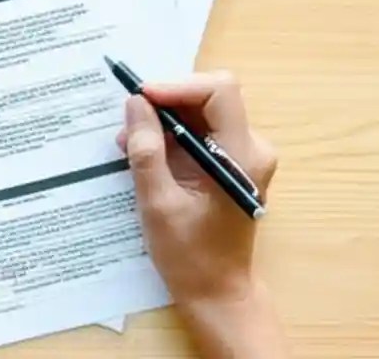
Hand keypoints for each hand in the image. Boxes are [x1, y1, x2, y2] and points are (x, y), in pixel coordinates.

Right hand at [118, 71, 285, 358]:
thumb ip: (146, 150)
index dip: (177, 86)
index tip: (140, 97)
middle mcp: (251, 148)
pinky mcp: (230, 164)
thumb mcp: (158, 203)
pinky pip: (201, 133)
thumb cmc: (191, 257)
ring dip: (163, 120)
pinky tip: (143, 153)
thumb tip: (134, 104)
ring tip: (128, 142)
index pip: (218, 91)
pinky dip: (171, 136)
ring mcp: (243, 155)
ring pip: (202, 113)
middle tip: (128, 122)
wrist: (218, 293)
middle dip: (165, 102)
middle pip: (209, 97)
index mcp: (241, 156)